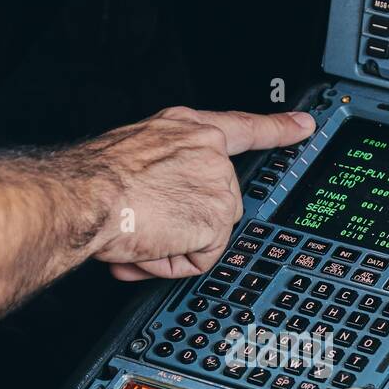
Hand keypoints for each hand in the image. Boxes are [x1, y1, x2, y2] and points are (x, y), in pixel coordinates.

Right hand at [89, 105, 314, 279]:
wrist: (85, 196)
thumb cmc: (93, 181)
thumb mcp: (133, 158)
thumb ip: (162, 176)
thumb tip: (158, 213)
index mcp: (185, 129)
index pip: (242, 127)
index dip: (279, 128)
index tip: (304, 125)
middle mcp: (207, 150)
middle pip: (217, 206)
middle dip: (183, 226)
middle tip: (145, 224)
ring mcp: (217, 183)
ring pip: (206, 235)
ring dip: (172, 246)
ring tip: (140, 231)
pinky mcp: (218, 216)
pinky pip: (200, 260)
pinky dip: (172, 263)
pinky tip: (150, 244)